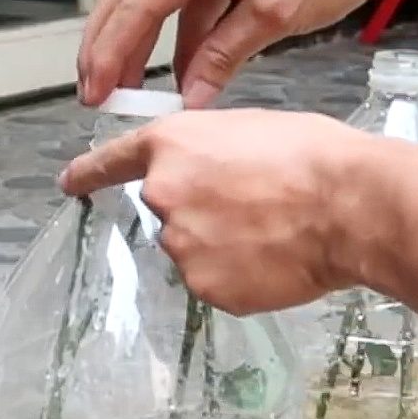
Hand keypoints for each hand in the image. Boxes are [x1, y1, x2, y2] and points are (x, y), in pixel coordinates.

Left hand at [59, 109, 381, 315]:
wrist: (348, 206)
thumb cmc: (311, 157)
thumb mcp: (249, 131)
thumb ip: (209, 156)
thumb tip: (207, 182)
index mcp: (172, 147)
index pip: (114, 161)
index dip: (89, 173)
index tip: (69, 185)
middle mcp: (163, 198)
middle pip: (167, 213)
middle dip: (201, 213)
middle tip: (251, 209)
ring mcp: (181, 248)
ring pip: (191, 251)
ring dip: (220, 248)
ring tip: (269, 235)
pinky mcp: (205, 287)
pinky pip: (213, 283)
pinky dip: (236, 277)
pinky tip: (269, 262)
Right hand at [78, 0, 391, 108]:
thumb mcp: (280, 8)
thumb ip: (226, 52)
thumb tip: (192, 93)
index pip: (134, 3)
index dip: (110, 52)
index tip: (97, 91)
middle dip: (110, 47)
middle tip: (100, 94)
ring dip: (139, 43)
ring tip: (134, 89)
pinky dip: (178, 32)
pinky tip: (180, 69)